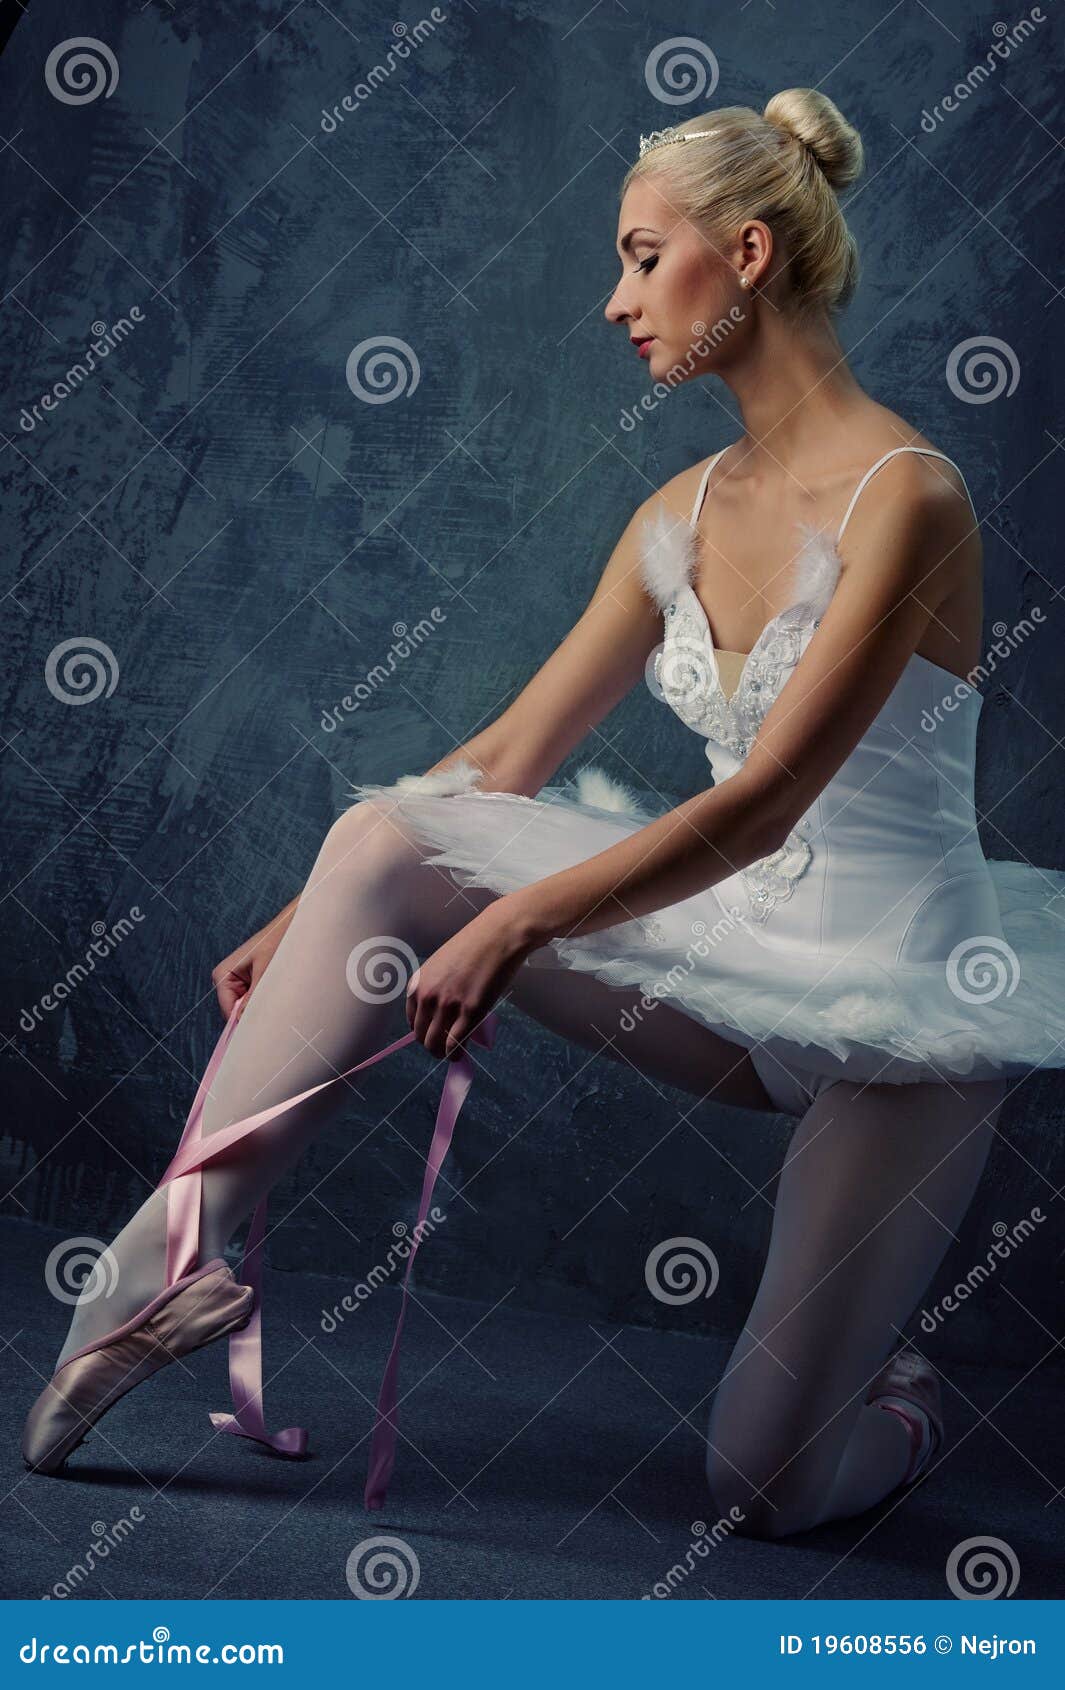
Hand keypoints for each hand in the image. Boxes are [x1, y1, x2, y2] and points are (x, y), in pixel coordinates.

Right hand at [211, 900, 296, 1020]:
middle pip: (235, 1011)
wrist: (290, 927)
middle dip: (251, 1015)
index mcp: (223, 975)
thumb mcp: (265, 973)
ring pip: (245, 1007)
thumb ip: (254, 998)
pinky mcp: (249, 981)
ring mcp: (237, 981)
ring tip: (277, 999)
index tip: (258, 1034)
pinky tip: (277, 994)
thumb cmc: (277, 943)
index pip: (228, 1011)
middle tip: (273, 1019)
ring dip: (259, 1007)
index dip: (241, 1024)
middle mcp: (226, 979)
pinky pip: (253, 1000)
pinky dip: (263, 1001)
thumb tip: (243, 1022)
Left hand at [406, 901, 533, 1059]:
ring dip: (441, 1054)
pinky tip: (458, 1056)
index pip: (412, 1020)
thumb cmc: (474, 946)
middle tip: (441, 1049)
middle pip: (422, 1035)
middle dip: (431, 1046)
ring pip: (436, 1043)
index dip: (422, 1032)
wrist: (498, 935)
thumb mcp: (442, 965)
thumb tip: (439, 1012)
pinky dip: (455, 1054)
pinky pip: (455, 1043)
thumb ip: (436, 987)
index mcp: (418, 983)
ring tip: (450, 1056)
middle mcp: (428, 996)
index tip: (431, 1035)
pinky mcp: (471, 1012)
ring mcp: (449, 1005)